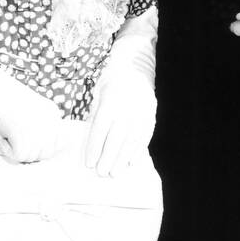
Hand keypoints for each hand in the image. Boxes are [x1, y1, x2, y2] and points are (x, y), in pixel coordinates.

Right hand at [0, 75, 66, 163]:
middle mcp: (51, 121)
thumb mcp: (27, 111)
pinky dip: (5, 151)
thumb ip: (37, 127)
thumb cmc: (1, 96)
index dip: (40, 148)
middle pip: (46, 153)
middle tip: (10, 141)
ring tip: (3, 135)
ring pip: (31, 157)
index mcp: (53, 113)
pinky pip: (18, 156)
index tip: (23, 144)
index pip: (57, 142)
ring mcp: (39, 128)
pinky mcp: (24, 135)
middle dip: (27, 152)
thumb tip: (35, 153)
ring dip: (14, 151)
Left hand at [84, 37, 156, 176]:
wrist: (135, 67)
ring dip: (123, 159)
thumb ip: (95, 116)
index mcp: (110, 101)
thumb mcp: (99, 95)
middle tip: (101, 173)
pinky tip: (131, 162)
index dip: (94, 148)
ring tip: (115, 172)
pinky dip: (138, 150)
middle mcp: (127, 108)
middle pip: (116, 138)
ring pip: (131, 140)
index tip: (89, 163)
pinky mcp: (150, 115)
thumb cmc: (111, 83)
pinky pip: (145, 135)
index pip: (100, 129)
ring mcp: (141, 111)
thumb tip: (90, 141)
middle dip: (108, 158)